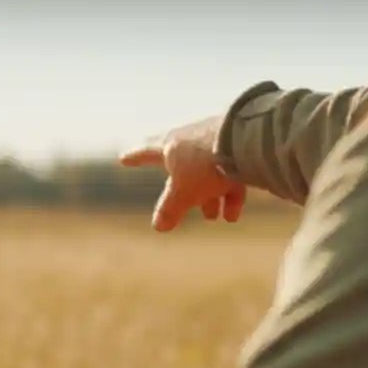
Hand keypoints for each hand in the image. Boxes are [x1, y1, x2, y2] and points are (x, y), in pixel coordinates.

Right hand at [119, 116, 247, 231]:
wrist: (243, 142)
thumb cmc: (204, 164)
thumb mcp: (183, 192)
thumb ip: (170, 209)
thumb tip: (158, 227)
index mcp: (170, 146)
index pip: (146, 152)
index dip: (134, 158)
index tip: (123, 159)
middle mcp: (191, 141)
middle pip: (182, 169)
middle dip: (183, 191)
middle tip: (182, 204)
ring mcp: (215, 143)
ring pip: (208, 174)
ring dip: (209, 197)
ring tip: (214, 217)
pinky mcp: (237, 149)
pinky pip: (229, 174)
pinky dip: (228, 195)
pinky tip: (233, 214)